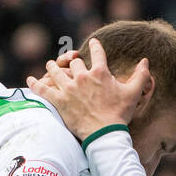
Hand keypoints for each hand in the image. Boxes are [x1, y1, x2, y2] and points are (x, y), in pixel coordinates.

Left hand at [26, 37, 152, 140]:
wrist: (105, 133)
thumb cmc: (120, 114)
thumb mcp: (133, 93)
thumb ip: (140, 75)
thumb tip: (145, 61)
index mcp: (100, 72)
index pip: (97, 53)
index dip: (96, 46)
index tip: (94, 42)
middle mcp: (82, 76)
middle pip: (75, 62)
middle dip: (73, 61)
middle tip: (71, 62)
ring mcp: (69, 88)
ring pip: (56, 71)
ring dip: (53, 67)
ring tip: (50, 65)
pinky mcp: (59, 100)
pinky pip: (43, 89)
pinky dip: (35, 84)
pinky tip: (30, 79)